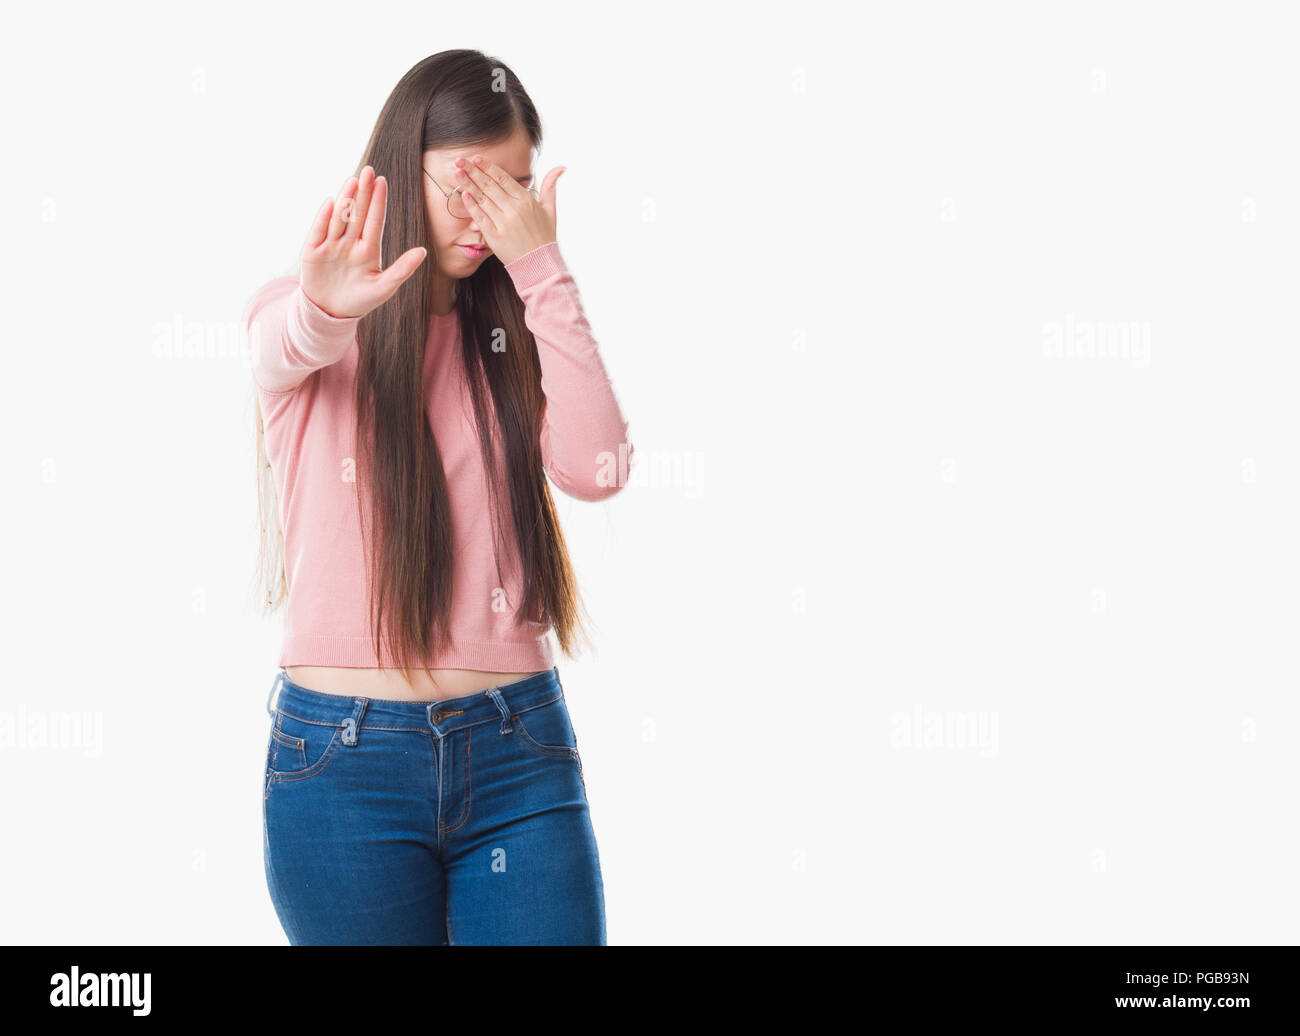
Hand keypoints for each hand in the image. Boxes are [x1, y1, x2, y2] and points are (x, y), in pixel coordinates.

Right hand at [300, 166, 426, 318]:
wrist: (331, 314)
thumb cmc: (361, 301)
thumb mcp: (384, 287)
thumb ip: (402, 269)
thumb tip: (423, 251)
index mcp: (368, 249)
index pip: (374, 221)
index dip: (378, 202)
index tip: (382, 181)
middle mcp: (349, 242)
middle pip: (357, 214)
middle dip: (363, 193)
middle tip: (369, 171)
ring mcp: (331, 245)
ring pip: (339, 219)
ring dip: (346, 200)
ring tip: (353, 181)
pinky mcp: (313, 251)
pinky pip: (318, 231)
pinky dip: (324, 218)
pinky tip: (331, 203)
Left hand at [454, 155, 563, 265]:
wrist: (540, 264)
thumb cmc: (544, 237)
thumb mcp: (550, 210)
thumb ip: (551, 186)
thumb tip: (560, 168)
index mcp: (526, 201)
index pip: (503, 178)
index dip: (488, 167)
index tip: (476, 158)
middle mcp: (514, 209)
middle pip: (489, 185)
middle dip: (473, 171)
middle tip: (460, 160)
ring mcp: (503, 223)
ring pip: (482, 199)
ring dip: (468, 184)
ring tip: (457, 172)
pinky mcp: (494, 236)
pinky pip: (480, 217)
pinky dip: (471, 205)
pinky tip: (464, 194)